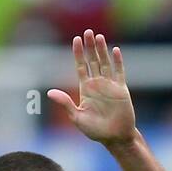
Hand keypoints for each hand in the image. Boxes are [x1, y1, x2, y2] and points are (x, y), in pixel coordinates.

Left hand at [47, 29, 136, 147]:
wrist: (115, 138)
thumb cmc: (95, 131)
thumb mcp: (77, 117)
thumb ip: (65, 103)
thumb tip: (49, 93)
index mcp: (86, 89)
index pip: (81, 67)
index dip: (78, 53)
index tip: (76, 40)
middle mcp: (97, 84)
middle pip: (93, 61)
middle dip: (89, 47)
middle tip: (87, 32)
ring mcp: (110, 85)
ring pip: (105, 63)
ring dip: (102, 50)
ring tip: (98, 37)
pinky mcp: (121, 89)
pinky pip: (119, 72)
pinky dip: (117, 61)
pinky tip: (114, 50)